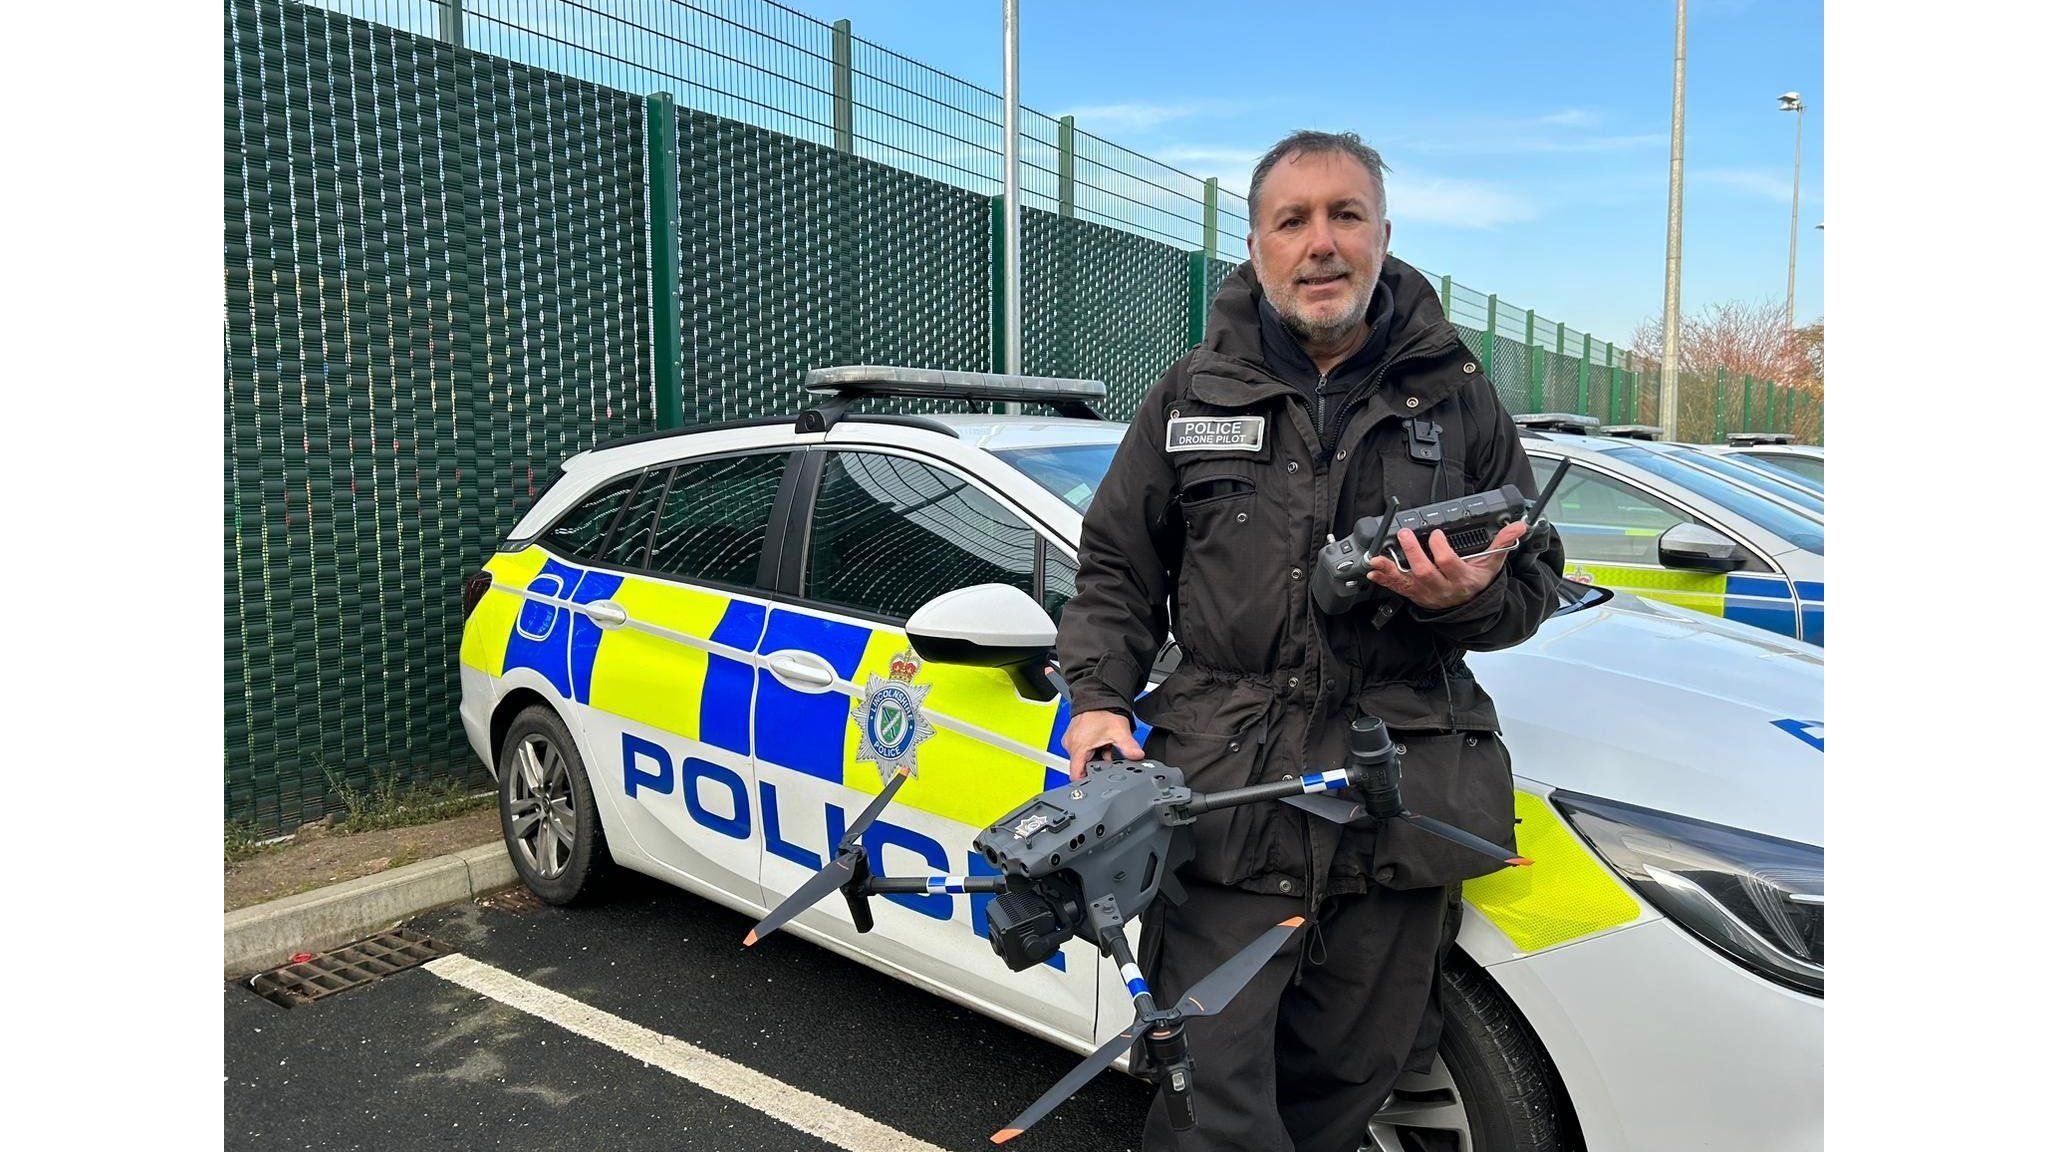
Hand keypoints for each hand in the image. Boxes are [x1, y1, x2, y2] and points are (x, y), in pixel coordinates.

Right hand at [1062, 710, 1144, 778]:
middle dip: (1097, 765)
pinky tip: (1101, 741)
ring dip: (1095, 756)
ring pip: (1084, 758)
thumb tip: (1137, 756)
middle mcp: (1071, 744)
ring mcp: (1071, 740)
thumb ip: (1129, 747)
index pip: (1076, 775)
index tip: (1097, 780)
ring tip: (1104, 745)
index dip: (1087, 781)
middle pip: (1082, 767)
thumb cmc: (1103, 710)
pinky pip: (1083, 749)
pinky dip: (1092, 749)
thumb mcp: (1119, 731)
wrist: (1097, 695)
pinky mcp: (1074, 736)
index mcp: (1078, 747)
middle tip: (1108, 754)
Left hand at [1365, 519, 1526, 610]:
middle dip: (1413, 552)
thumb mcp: (1492, 564)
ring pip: (1407, 582)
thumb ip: (1502, 543)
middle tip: (1405, 534)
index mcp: (1463, 579)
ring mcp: (1427, 593)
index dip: (1440, 549)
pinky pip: (1398, 588)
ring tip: (1377, 557)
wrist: (1470, 608)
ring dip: (1391, 569)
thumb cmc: (1479, 582)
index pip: (1449, 563)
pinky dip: (1384, 580)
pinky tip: (1372, 571)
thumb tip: (1518, 526)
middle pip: (1425, 572)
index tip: (1437, 533)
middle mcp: (1443, 588)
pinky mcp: (1415, 595)